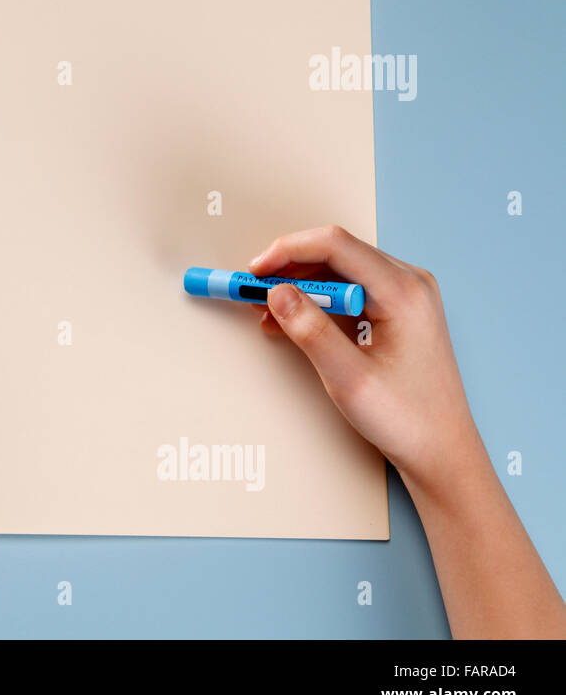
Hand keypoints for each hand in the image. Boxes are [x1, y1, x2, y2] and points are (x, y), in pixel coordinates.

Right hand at [247, 225, 478, 493]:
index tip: (255, 272)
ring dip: (300, 285)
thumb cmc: (407, 418)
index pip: (335, 246)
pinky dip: (318, 300)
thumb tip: (277, 294)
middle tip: (253, 291)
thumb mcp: (348, 378)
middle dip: (289, 268)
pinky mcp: (398, 309)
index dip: (287, 252)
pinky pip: (350, 289)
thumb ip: (310, 331)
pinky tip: (293, 320)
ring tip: (268, 311)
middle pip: (337, 253)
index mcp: (404, 293)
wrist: (442, 449)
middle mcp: (410, 284)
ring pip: (340, 270)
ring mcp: (406, 295)